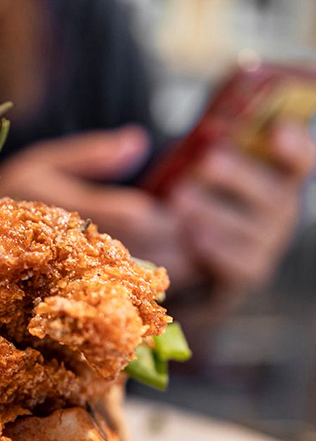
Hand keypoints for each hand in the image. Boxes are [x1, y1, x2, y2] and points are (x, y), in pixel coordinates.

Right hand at [0, 126, 199, 287]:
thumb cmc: (8, 198)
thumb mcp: (42, 163)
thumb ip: (90, 155)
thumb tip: (139, 142)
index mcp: (69, 211)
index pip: (136, 216)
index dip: (167, 216)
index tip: (184, 208)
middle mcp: (73, 248)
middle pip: (144, 252)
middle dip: (177, 245)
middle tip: (197, 235)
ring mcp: (73, 278)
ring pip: (137, 281)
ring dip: (169, 271)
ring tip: (185, 258)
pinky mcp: (72, 298)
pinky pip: (120, 301)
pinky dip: (147, 292)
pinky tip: (158, 282)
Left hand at [171, 121, 315, 294]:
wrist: (196, 258)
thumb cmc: (207, 198)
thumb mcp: (209, 167)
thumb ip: (210, 144)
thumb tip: (186, 128)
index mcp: (281, 175)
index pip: (301, 159)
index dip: (294, 145)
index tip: (276, 132)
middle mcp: (283, 208)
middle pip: (273, 194)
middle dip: (238, 176)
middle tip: (206, 162)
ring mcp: (270, 242)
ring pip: (250, 229)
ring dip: (215, 212)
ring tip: (180, 199)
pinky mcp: (251, 272)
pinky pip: (238, 263)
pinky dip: (215, 250)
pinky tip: (193, 238)